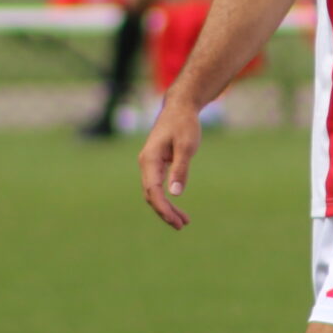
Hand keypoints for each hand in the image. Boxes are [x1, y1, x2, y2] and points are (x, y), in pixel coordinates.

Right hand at [138, 96, 201, 229]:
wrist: (180, 107)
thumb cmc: (184, 124)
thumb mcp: (186, 146)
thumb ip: (180, 169)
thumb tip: (175, 193)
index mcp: (150, 159)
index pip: (153, 190)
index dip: (163, 208)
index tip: (175, 220)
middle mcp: (146, 163)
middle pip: (151, 195)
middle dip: (165, 212)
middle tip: (182, 225)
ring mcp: (149, 164)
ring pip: (154, 192)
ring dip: (166, 208)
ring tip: (183, 222)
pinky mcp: (156, 164)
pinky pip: (158, 186)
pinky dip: (167, 198)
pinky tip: (177, 207)